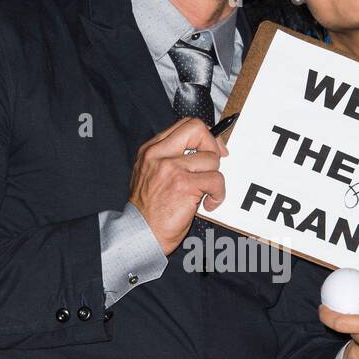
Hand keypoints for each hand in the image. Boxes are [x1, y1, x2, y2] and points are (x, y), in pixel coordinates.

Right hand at [128, 118, 227, 255]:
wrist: (140, 232)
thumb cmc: (148, 210)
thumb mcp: (150, 175)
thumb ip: (170, 159)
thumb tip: (202, 150)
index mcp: (151, 150)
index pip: (184, 126)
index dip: (204, 135)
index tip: (212, 149)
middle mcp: (159, 155)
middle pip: (197, 129)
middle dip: (213, 145)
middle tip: (215, 165)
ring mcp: (172, 168)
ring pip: (211, 159)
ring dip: (214, 179)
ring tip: (206, 193)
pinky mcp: (185, 185)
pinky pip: (216, 180)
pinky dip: (218, 195)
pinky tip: (208, 204)